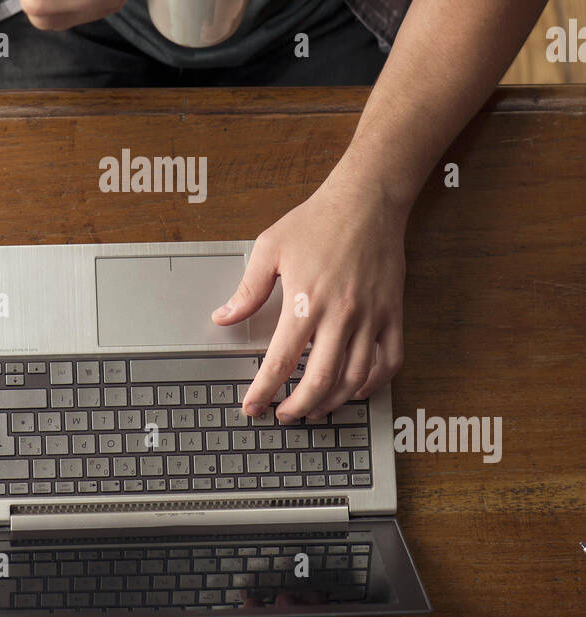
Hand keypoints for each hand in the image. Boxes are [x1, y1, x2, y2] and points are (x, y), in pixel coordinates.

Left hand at [211, 165, 407, 420]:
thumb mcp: (270, 249)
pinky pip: (389, 361)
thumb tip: (224, 317)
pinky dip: (374, 384)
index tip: (252, 407)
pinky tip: (356, 390)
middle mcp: (340, 315)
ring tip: (314, 409)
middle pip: (320, 381)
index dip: (264, 391)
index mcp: (305, 301)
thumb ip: (247, 290)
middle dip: (298, 407)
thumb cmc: (317, 222)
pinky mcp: (392, 314)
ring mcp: (370, 317)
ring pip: (355, 379)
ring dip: (332, 402)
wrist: (366, 201)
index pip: (280, 361)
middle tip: (284, 415)